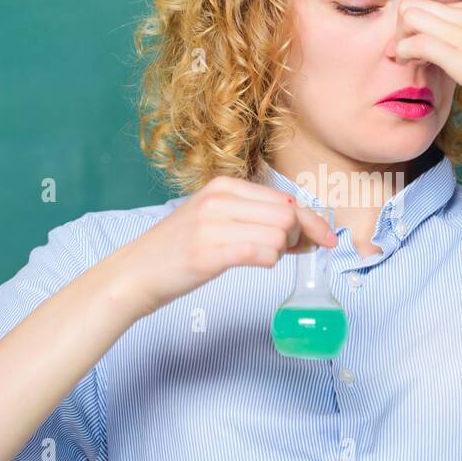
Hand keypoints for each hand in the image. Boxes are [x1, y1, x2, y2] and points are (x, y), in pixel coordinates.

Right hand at [133, 176, 337, 307]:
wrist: (134, 273)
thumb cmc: (179, 250)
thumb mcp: (215, 220)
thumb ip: (256, 218)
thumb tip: (307, 231)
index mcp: (223, 186)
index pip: (285, 199)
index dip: (312, 221)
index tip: (326, 239)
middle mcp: (219, 200)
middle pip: (288, 216)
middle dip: (298, 238)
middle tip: (285, 252)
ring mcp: (212, 225)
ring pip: (280, 235)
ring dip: (281, 253)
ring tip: (260, 258)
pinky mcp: (209, 253)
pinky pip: (262, 254)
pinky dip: (268, 262)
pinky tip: (254, 263)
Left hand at [396, 0, 461, 131]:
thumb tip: (459, 54)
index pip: (434, 6)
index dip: (420, 28)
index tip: (422, 51)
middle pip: (414, 4)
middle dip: (401, 29)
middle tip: (408, 56)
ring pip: (409, 17)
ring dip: (400, 41)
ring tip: (409, 64)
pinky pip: (417, 43)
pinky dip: (406, 55)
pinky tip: (415, 69)